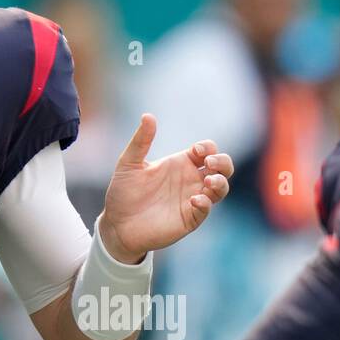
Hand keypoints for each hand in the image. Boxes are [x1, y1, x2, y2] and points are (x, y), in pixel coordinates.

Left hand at [99, 113, 233, 263]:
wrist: (116, 224)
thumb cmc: (123, 192)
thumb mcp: (129, 163)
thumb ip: (140, 141)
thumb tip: (148, 115)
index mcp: (180, 164)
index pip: (207, 150)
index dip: (208, 147)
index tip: (196, 150)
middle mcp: (190, 180)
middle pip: (222, 168)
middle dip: (223, 162)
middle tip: (209, 162)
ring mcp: (192, 199)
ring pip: (220, 189)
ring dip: (220, 183)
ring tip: (209, 180)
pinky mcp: (189, 219)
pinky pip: (205, 210)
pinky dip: (205, 204)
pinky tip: (194, 200)